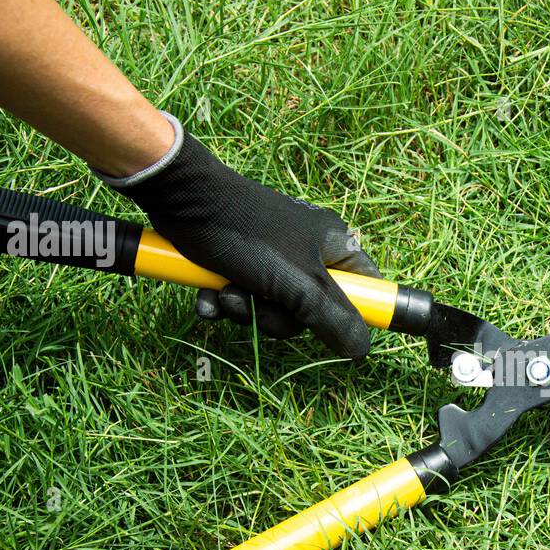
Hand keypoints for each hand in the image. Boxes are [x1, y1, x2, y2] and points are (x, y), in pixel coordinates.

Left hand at [108, 118, 374, 358]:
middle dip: (277, 316)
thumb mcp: (295, 284)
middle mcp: (309, 252)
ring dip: (245, 311)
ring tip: (225, 292)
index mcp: (334, 247)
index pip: (368, 289)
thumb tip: (361, 350)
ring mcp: (274, 257)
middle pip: (313, 311)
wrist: (181, 199)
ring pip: (273, 309)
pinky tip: (207, 295)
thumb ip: (332, 319)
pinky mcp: (242, 262)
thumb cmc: (245, 235)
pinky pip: (244, 298)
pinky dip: (224, 302)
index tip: (336, 334)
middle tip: (258, 302)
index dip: (356, 315)